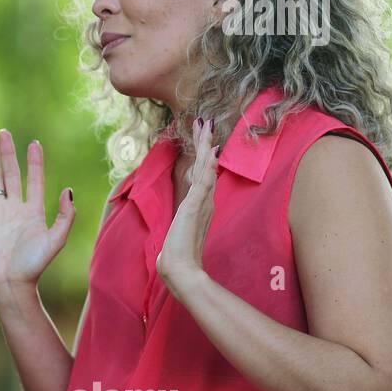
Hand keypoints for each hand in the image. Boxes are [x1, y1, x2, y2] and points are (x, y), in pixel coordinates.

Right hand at [0, 129, 75, 288]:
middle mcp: (16, 208)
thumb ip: (65, 216)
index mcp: (34, 211)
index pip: (35, 180)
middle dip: (9, 153)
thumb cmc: (35, 264)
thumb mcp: (56, 240)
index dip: (35, 162)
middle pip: (12, 174)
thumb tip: (67, 191)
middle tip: (4, 133)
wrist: (11, 281)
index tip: (34, 143)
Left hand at [156, 117, 218, 289]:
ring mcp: (202, 203)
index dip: (204, 154)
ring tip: (207, 125)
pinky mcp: (195, 207)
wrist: (181, 270)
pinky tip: (211, 150)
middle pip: (206, 165)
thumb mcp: (181, 231)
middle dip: (205, 142)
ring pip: (206, 167)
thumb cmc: (180, 255)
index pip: (202, 173)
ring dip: (206, 145)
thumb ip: (185, 221)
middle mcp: (205, 201)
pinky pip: (204, 181)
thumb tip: (185, 217)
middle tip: (206, 120)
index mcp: (201, 205)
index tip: (204, 137)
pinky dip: (208, 165)